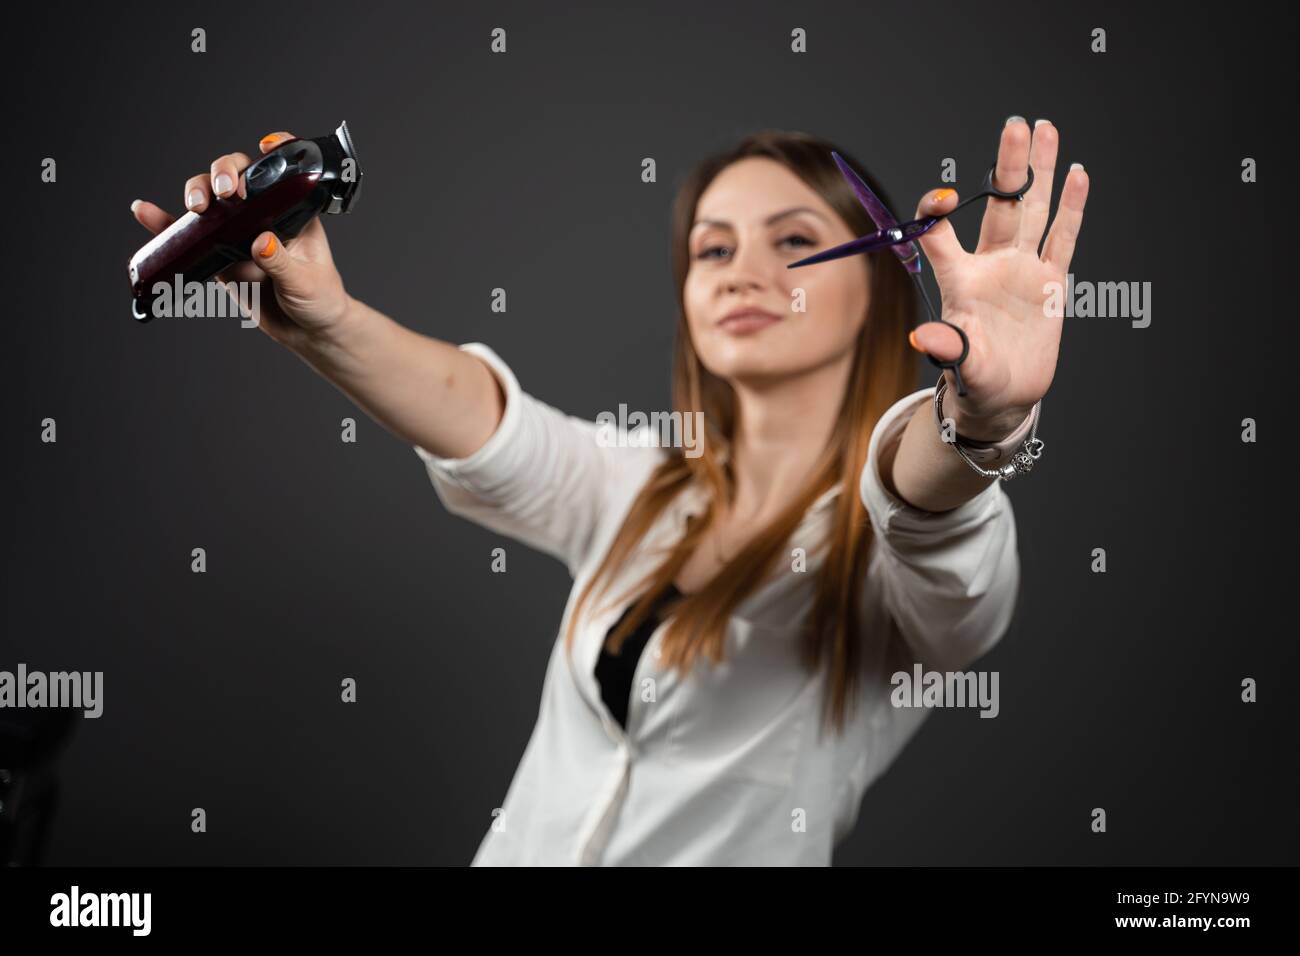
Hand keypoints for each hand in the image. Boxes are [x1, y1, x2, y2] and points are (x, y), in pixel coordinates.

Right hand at [128, 130, 354, 350]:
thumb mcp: (306, 281)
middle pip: (237, 176)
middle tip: (227, 194)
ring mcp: (238, 231)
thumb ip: (283, 263)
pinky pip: (188, 235)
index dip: (275, 150)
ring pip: (210, 199)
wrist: (305, 332)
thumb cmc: (319, 300)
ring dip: (197, 193)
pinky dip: (165, 224)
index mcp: (294, 211)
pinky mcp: (218, 253)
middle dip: (224, 174)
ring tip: (196, 207)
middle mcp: (263, 213)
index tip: (265, 146)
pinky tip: (144, 211)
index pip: (283, 170)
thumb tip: (261, 242)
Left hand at [908, 117, 1089, 440]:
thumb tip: (920, 337)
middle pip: (999, 205)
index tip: (943, 197)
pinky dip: (1071, 208)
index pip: (939, 235)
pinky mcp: (1050, 281)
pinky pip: (1062, 237)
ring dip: (1039, 172)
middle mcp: (990, 265)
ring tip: (1044, 128)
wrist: (1003, 397)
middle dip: (1008, 166)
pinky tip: (1078, 175)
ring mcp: (1022, 269)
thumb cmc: (973, 379)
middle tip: (1016, 124)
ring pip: (1032, 210)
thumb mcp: (960, 366)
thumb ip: (946, 347)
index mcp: (959, 280)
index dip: (936, 213)